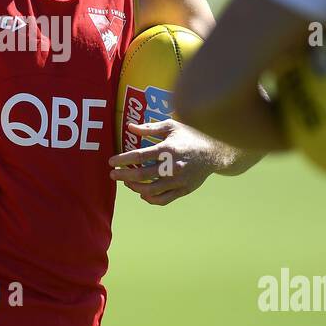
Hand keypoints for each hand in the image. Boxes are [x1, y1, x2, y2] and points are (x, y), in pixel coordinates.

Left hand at [107, 119, 230, 205]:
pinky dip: (150, 198)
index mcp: (168, 149)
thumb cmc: (190, 135)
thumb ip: (150, 128)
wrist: (214, 152)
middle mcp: (172, 167)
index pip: (139, 157)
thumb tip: (130, 127)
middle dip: (123, 176)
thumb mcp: (171, 126)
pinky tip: (142, 193)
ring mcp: (178, 180)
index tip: (111, 161)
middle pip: (141, 176)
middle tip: (112, 174)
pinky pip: (163, 199)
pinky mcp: (183, 190)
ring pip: (150, 190)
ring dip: (134, 187)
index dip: (123, 160)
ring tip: (127, 183)